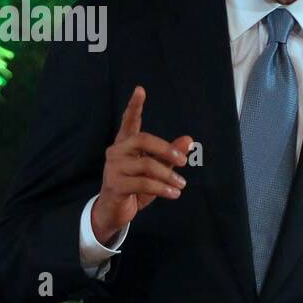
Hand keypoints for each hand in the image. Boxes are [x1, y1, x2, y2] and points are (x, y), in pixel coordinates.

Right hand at [91, 85, 193, 244]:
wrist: (115, 212)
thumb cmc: (135, 188)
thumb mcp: (157, 171)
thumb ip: (170, 155)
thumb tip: (189, 139)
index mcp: (126, 144)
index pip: (129, 121)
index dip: (134, 106)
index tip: (140, 90)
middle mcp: (116, 151)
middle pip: (143, 139)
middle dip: (166, 149)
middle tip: (184, 161)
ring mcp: (114, 168)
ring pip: (146, 165)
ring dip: (168, 175)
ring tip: (181, 185)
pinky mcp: (115, 184)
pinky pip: (144, 183)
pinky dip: (162, 188)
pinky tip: (173, 194)